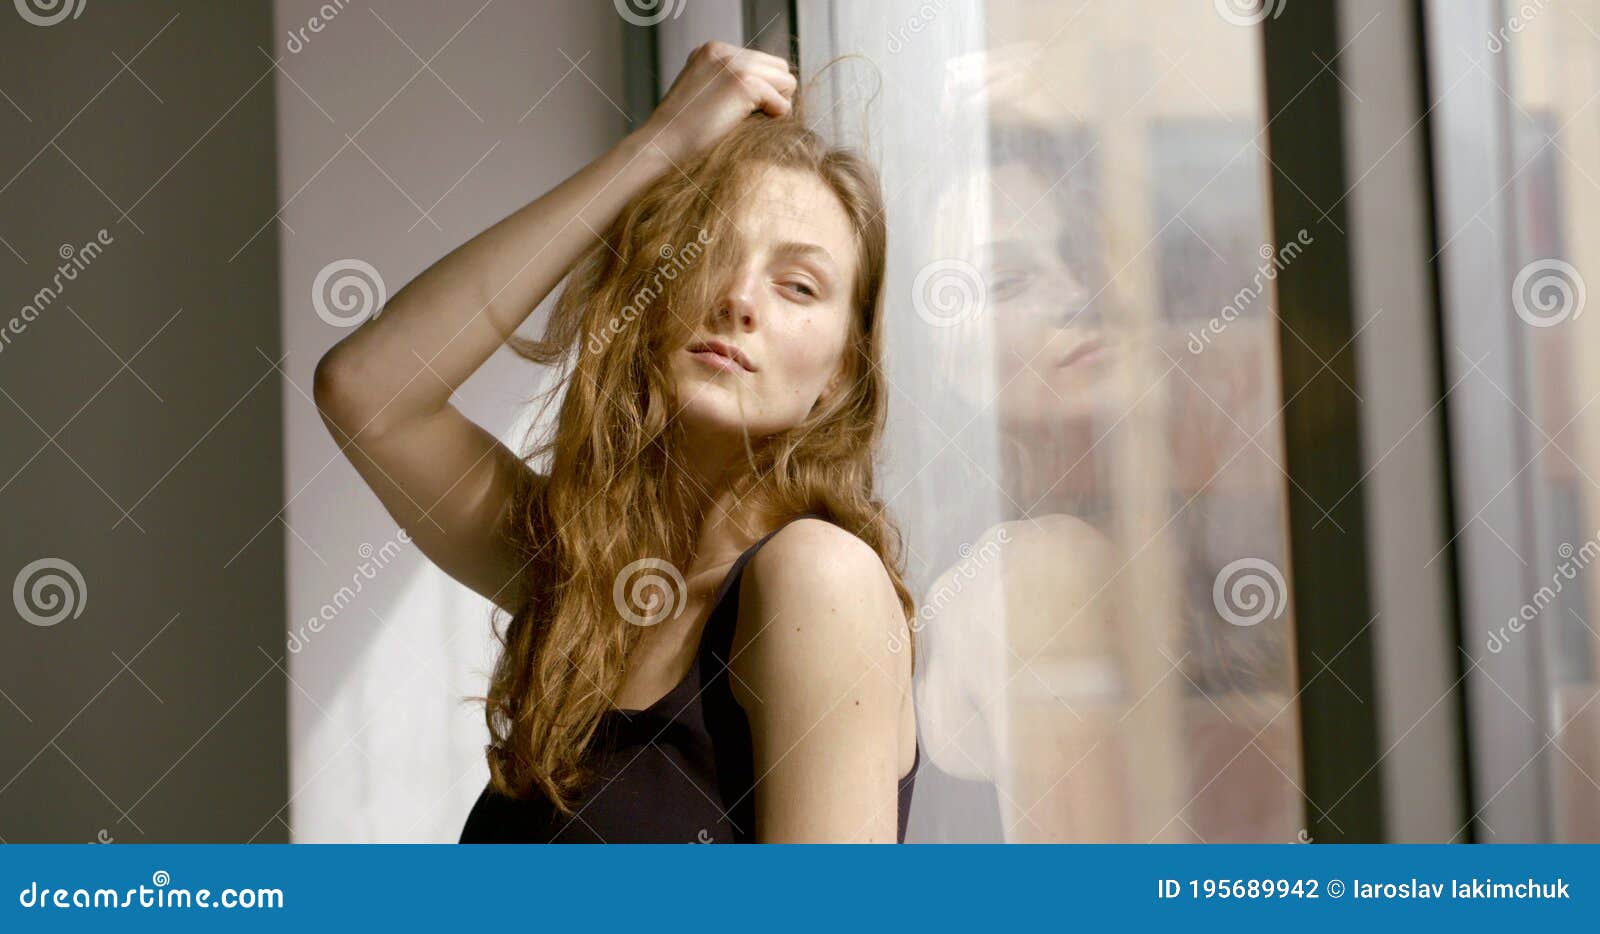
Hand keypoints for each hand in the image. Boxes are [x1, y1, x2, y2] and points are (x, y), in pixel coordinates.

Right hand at [635, 41, 796, 164]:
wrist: (662, 146)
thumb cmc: (682, 133)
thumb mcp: (703, 94)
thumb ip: (729, 82)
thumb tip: (770, 90)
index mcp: (713, 50)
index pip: (762, 62)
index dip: (762, 90)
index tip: (741, 111)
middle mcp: (724, 51)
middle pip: (779, 67)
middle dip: (774, 94)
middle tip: (753, 118)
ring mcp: (734, 65)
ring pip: (786, 81)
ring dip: (776, 106)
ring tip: (750, 122)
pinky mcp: (744, 84)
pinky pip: (782, 103)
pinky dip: (772, 118)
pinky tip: (748, 127)